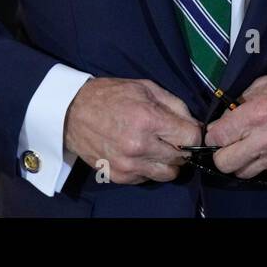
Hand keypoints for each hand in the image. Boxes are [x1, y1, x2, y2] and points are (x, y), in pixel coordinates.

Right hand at [64, 77, 201, 184]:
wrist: (72, 112)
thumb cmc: (111, 96)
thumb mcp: (146, 88)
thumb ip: (175, 106)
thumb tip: (194, 125)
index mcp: (148, 120)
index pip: (190, 138)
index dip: (194, 133)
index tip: (188, 130)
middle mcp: (139, 146)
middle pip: (181, 158)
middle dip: (182, 148)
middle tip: (172, 138)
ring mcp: (128, 164)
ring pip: (167, 174)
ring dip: (168, 162)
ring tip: (157, 148)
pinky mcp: (119, 176)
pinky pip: (147, 179)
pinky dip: (149, 168)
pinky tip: (140, 154)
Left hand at [205, 71, 266, 178]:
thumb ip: (245, 99)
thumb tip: (228, 114)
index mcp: (259, 112)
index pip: (218, 136)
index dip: (214, 133)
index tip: (218, 130)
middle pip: (224, 162)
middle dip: (222, 153)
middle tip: (230, 142)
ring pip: (242, 172)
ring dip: (242, 161)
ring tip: (252, 145)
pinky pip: (266, 172)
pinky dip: (265, 162)